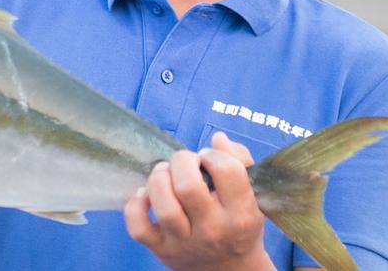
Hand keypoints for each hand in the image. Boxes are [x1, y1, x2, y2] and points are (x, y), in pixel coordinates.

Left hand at [124, 132, 273, 270]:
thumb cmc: (238, 224)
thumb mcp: (252, 196)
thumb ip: (240, 162)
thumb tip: (217, 138)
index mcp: (241, 213)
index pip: (227, 170)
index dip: (213, 154)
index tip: (208, 158)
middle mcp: (213, 230)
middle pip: (188, 185)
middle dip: (182, 161)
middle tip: (185, 163)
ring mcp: (185, 242)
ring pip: (163, 204)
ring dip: (159, 178)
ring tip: (164, 173)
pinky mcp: (161, 250)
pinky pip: (138, 227)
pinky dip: (135, 206)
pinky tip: (145, 196)